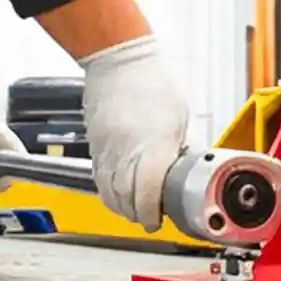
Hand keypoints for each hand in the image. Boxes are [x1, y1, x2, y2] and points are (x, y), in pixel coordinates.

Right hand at [80, 35, 187, 231]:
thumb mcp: (181, 117)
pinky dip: (110, 193)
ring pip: (108, 194)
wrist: (117, 61)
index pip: (147, 193)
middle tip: (153, 217)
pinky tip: (122, 193)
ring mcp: (105, 150)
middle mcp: (125, 150)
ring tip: (139, 209)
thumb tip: (187, 173)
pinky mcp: (93, 147)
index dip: (151, 213)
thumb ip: (181, 149)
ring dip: (123, 208)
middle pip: (125, 200)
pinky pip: (99, 180)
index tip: (159, 219)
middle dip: (139, 215)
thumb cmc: (152, 82)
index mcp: (153, 143)